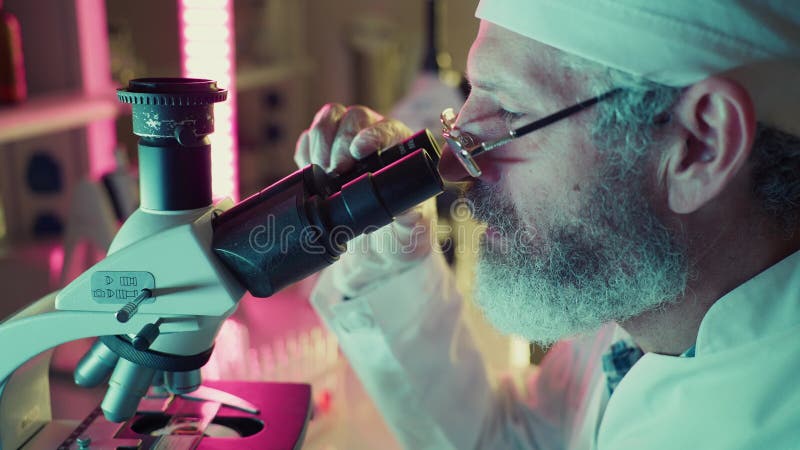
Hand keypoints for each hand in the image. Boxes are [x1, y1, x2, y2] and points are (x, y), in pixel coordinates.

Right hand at [295, 104, 437, 295]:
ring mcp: (345, 145)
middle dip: (339, 140)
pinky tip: (308, 172)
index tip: (359, 151)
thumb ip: (411, 215)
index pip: (387, 129)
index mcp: (402, 151)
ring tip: (320, 172)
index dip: (371, 134)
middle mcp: (374, 140)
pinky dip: (304, 151)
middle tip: (334, 170)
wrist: (376, 255)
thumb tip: (405, 203)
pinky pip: (308, 139)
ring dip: (319, 141)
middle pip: (354, 117)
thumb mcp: (412, 231)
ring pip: (329, 119)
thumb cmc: (401, 237)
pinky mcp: (322, 156)